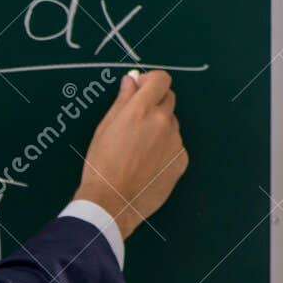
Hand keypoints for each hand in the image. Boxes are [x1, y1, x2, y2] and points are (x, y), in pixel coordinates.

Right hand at [74, 69, 188, 238]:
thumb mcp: (104, 129)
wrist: (113, 202)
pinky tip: (147, 164)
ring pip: (171, 124)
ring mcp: (175, 141)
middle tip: (136, 123)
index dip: (150, 81)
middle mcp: (162, 122)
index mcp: (140, 110)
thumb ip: (121, 102)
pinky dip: (164, 149)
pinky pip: (175, 146)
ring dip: (159, 129)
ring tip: (138, 150)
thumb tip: (131, 81)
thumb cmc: (101, 166)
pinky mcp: (182, 160)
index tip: (140, 90)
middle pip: (169, 99)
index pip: (160, 79)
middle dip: (154, 104)